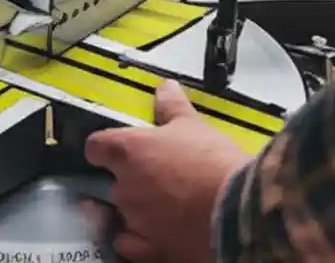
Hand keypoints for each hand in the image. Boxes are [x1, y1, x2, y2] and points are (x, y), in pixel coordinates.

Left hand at [84, 80, 251, 262]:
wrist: (238, 208)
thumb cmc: (214, 162)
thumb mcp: (193, 125)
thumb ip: (172, 107)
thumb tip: (165, 87)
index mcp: (128, 151)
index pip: (96, 147)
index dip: (105, 148)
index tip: (118, 151)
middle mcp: (123, 187)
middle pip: (112, 182)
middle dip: (131, 181)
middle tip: (160, 178)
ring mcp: (133, 221)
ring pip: (122, 213)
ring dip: (137, 209)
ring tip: (166, 206)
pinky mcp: (148, 249)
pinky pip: (128, 244)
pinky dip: (136, 240)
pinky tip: (153, 234)